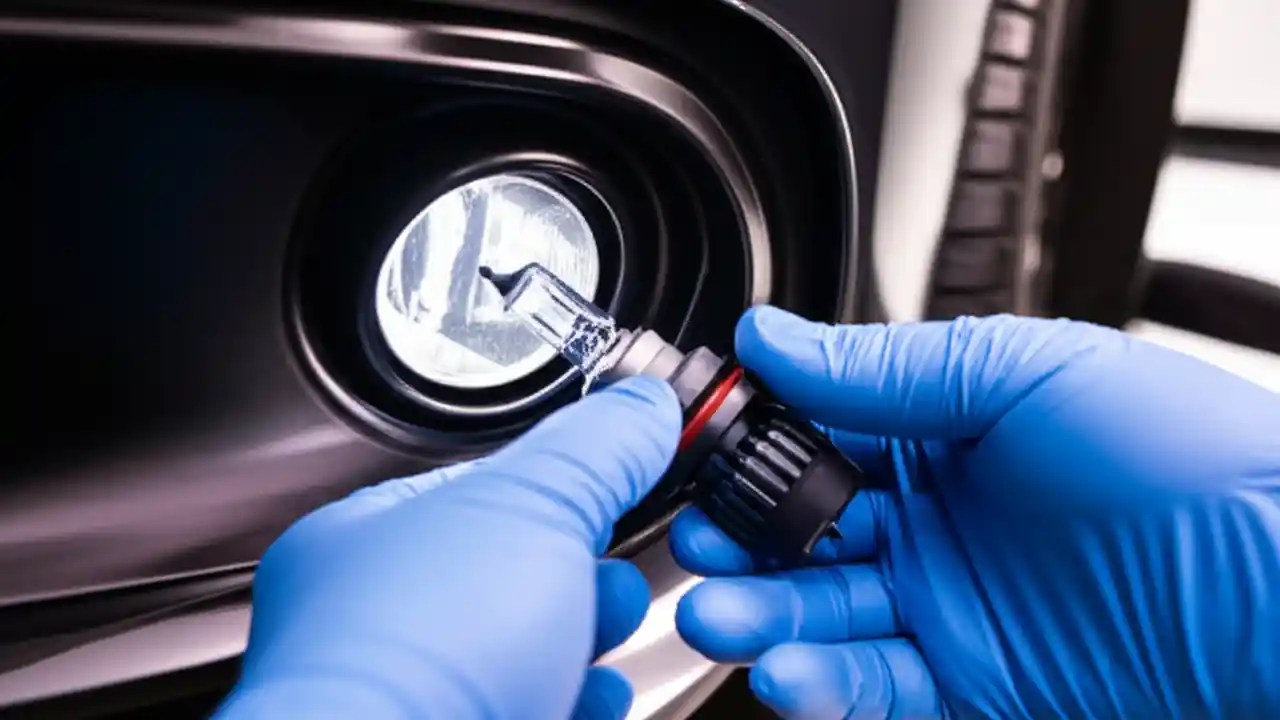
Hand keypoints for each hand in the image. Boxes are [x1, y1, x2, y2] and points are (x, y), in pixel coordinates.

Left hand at [216, 376, 679, 719]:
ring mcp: (416, 702)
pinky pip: (536, 709)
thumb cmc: (412, 661)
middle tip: (612, 566)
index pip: (472, 490)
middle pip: (507, 581)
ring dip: (583, 643)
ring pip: (522, 657)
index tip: (617, 471)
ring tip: (609, 631)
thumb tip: (644, 405)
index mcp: (361, 548)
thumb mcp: (530, 507)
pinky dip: (576, 702)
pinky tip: (593, 699)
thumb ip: (596, 449)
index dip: (554, 480)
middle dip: (579, 571)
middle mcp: (376, 633)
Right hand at [672, 307, 1279, 718]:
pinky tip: (789, 671)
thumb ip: (882, 367)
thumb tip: (770, 334)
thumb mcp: (1024, 373)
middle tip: (695, 545)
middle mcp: (940, 521)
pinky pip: (876, 691)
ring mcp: (953, 609)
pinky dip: (823, 685)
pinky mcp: (974, 687)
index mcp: (947, 430)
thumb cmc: (1186, 459)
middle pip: (804, 534)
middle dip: (740, 543)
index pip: (817, 432)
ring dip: (763, 619)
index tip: (693, 449)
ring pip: (823, 616)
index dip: (749, 443)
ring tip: (721, 616)